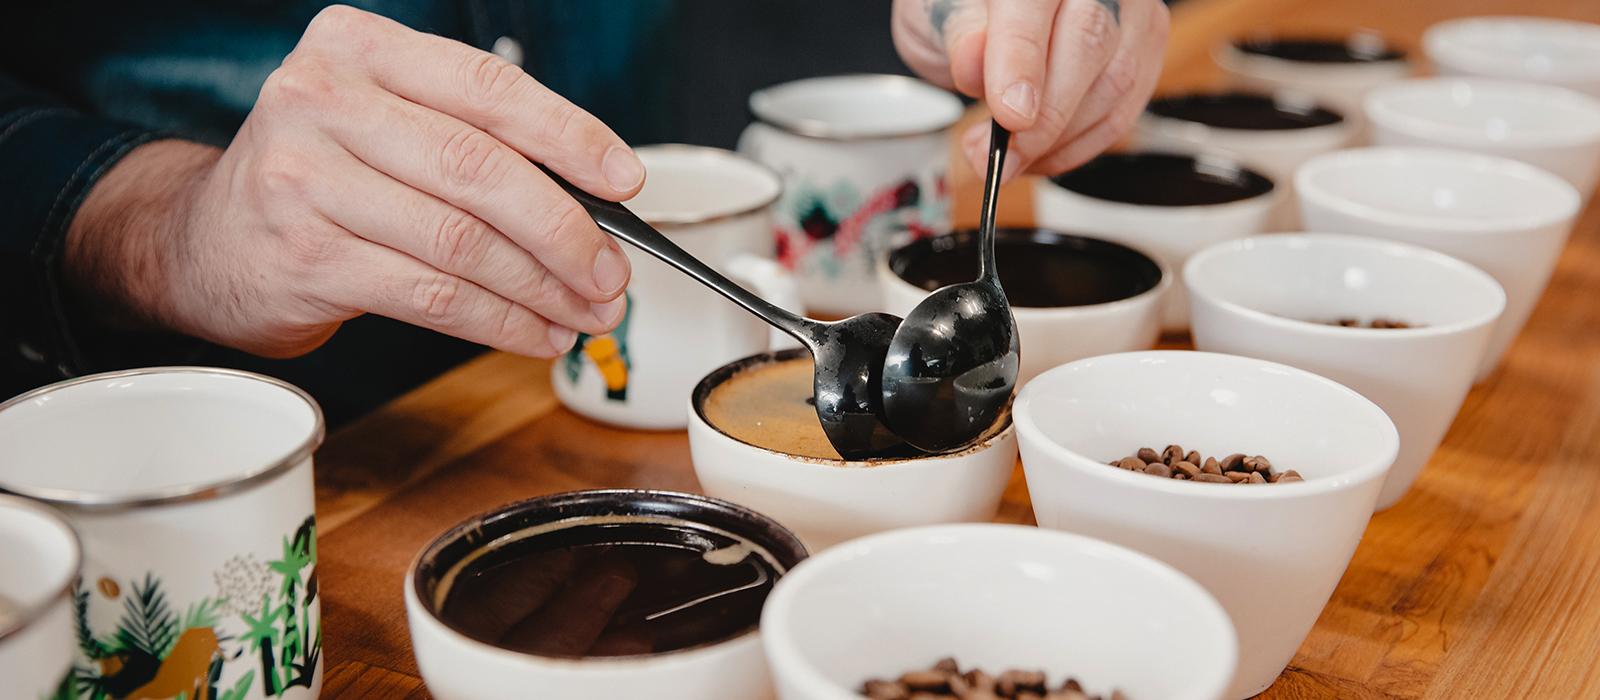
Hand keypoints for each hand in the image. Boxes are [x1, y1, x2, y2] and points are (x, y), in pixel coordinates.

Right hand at [67, 5, 637, 358]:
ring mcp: (306, 179)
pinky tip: (536, 332)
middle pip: (480, 170)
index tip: (625, 179)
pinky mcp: (306, 257)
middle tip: (612, 272)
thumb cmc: (324, 176)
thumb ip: (471, 140)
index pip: (487, 87)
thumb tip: (596, 202)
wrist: (206, 240)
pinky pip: (433, 296)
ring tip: (587, 312)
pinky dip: (500, 321)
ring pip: (462, 242)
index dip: (570, 135)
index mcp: (359, 48)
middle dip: (566, 230)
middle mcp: (324, 100)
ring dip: (542, 288)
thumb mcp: (385, 124)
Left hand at [891, 0, 1168, 180]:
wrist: (983, 15)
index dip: (1022, 60)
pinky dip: (1076, 146)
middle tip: (999, 155)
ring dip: (1057, 140)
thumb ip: (958, 33)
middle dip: (1044, 117)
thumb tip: (974, 62)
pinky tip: (1038, 154)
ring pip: (1114, 84)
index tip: (1009, 116)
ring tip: (1007, 157)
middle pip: (1090, 41)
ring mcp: (1128, 11)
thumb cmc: (962, 6)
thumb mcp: (936, 12)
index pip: (1035, 2)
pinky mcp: (1143, 49)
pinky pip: (1121, 111)